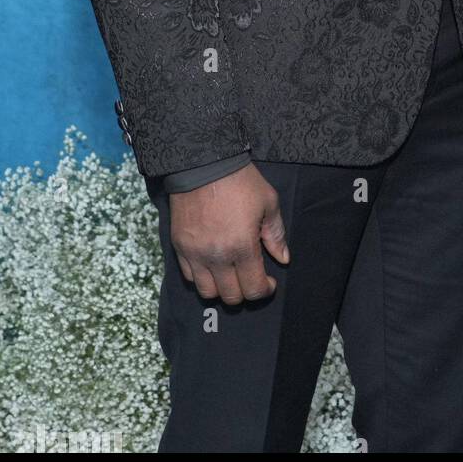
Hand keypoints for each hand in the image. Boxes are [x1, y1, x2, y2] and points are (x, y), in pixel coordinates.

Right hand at [169, 163, 289, 304]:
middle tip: (252, 277)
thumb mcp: (268, 203)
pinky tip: (213, 264)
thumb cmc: (241, 182)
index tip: (269, 282)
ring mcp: (194, 254)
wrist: (204, 165)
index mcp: (242, 247)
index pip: (253, 289)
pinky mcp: (179, 247)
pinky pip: (189, 276)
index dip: (265, 289)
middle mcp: (216, 257)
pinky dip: (202, 276)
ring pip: (207, 292)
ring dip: (222, 289)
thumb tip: (283, 259)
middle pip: (230, 296)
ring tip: (231, 274)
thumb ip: (276, 235)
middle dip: (245, 291)